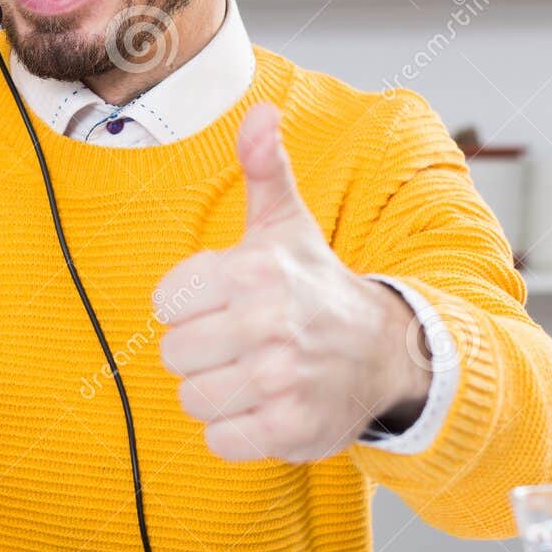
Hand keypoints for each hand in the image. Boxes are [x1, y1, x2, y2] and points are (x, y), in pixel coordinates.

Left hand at [156, 103, 431, 463]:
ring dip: (215, 392)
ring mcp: (280, 379)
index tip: (222, 302)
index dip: (188, 306)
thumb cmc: (318, 286)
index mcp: (253, 271)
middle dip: (200, 352)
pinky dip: (235, 431)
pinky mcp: (290, 428)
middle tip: (237, 342)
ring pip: (193, 399)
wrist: (385, 351)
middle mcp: (267, 324)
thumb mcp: (287, 224)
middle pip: (174, 354)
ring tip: (249, 373)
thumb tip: (261, 111)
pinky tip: (262, 405)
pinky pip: (220, 440)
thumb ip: (263, 166)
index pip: (165, 303)